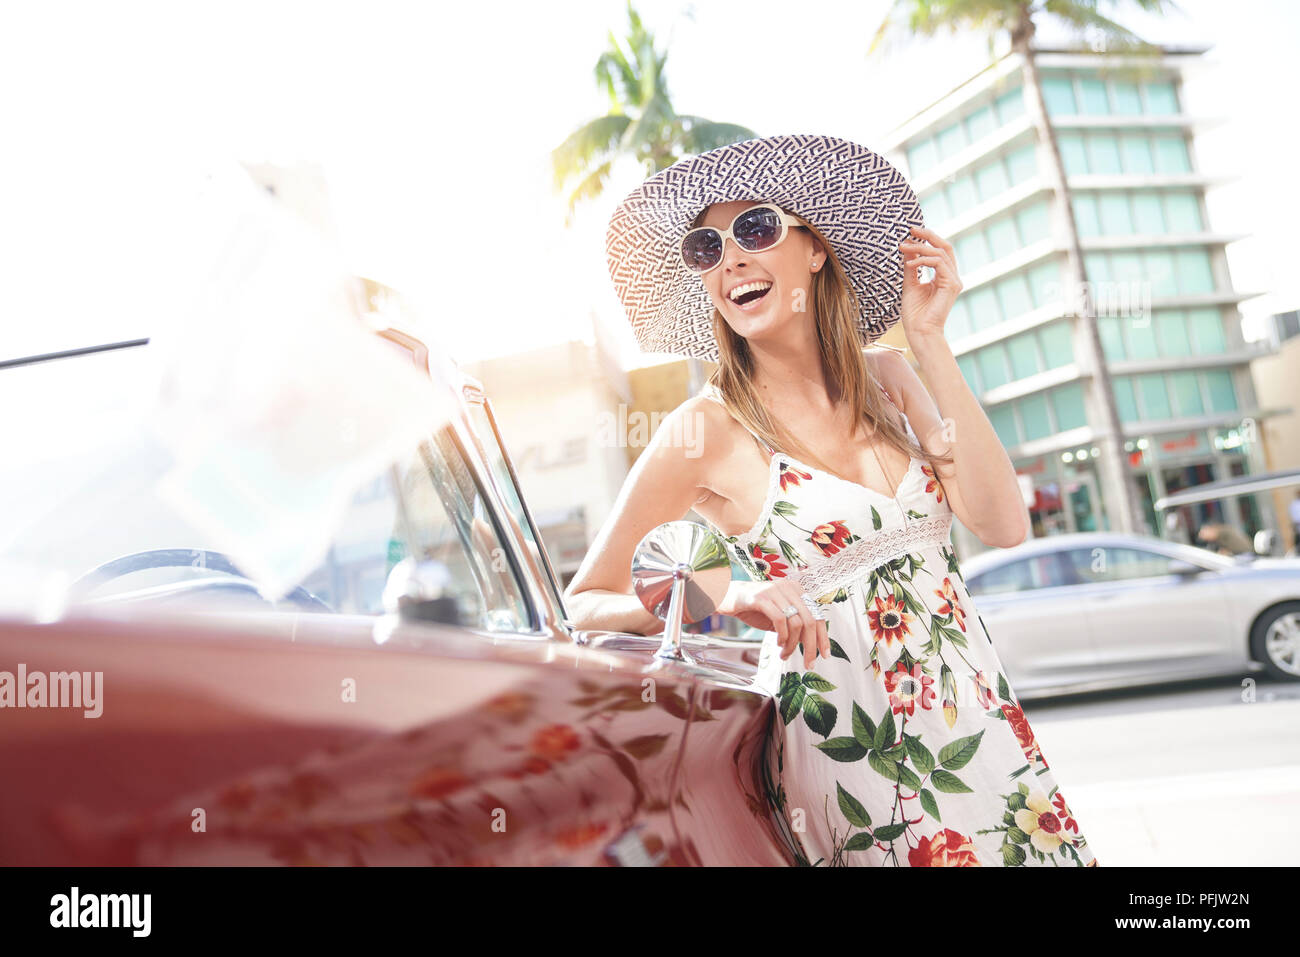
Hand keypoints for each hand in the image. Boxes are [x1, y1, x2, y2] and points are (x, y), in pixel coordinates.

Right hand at [724, 580, 828, 669]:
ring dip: (792, 644)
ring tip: (784, 653)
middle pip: (810, 620)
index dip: (823, 637)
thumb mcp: (779, 616)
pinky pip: (780, 619)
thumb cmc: (754, 608)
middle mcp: (788, 587)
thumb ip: (795, 626)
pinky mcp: (761, 597)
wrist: (725, 597)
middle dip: (811, 646)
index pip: (817, 615)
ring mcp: (775, 591)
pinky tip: (778, 643)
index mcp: (796, 590)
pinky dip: (782, 635)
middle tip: (808, 663)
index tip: (824, 655)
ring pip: (796, 623)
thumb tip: (811, 645)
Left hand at [898, 225, 962, 342]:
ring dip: (920, 248)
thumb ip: (911, 266)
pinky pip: (939, 264)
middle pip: (945, 246)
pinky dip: (923, 260)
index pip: (939, 250)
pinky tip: (910, 264)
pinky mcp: (952, 285)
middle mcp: (952, 277)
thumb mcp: (910, 284)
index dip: (927, 239)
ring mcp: (954, 280)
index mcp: (944, 276)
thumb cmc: (915, 313)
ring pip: (940, 253)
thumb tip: (908, 247)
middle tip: (911, 230)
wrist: (919, 332)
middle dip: (928, 235)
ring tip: (904, 247)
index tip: (909, 233)